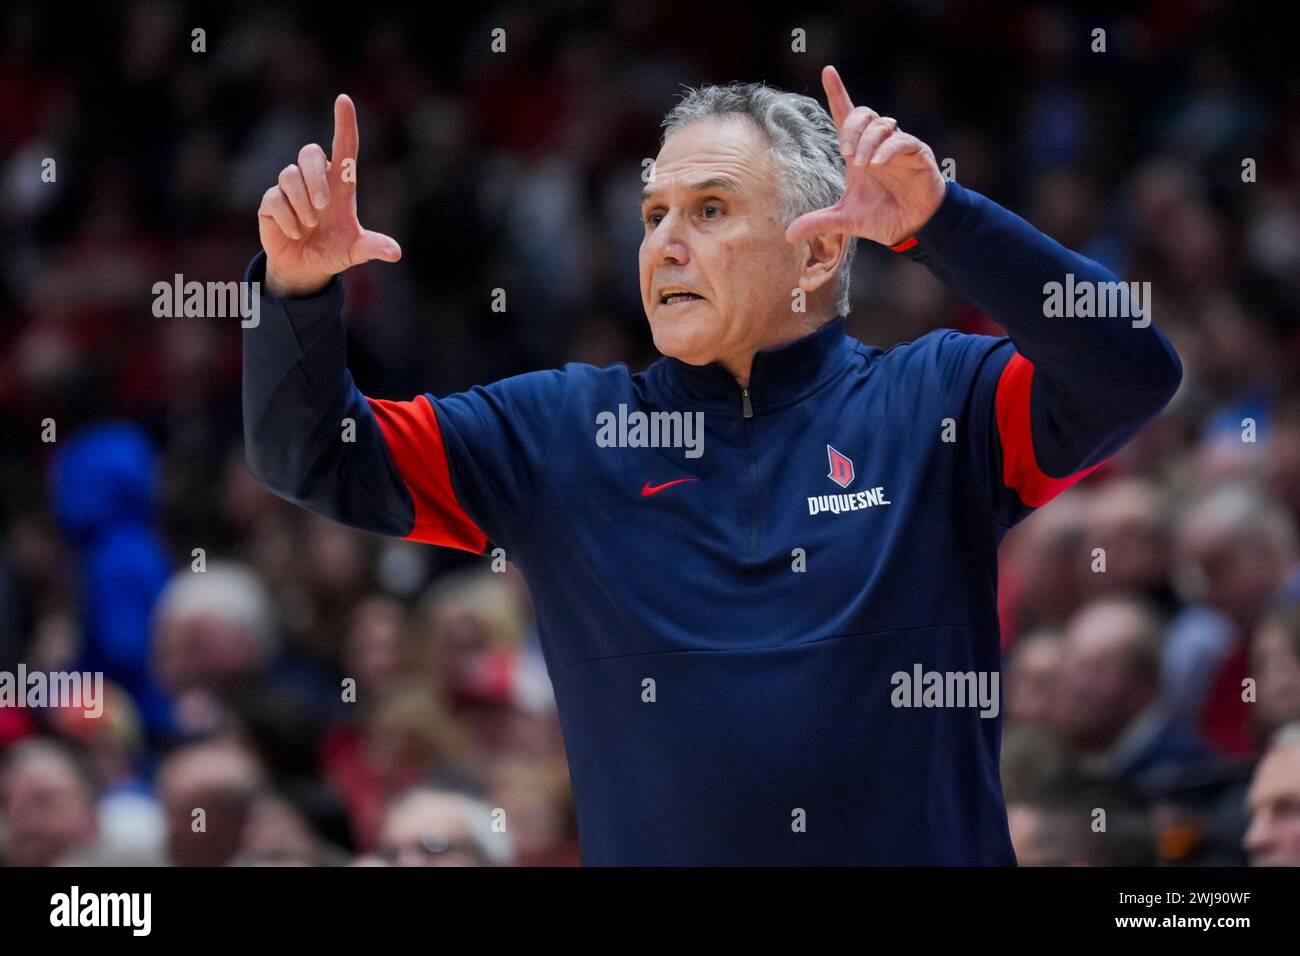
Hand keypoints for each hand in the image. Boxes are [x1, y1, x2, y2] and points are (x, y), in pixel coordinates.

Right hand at [257, 94, 400, 297]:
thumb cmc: (333, 251)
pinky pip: (274, 199)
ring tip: (310, 225)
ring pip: (289, 175)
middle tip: (323, 204)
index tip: (344, 100)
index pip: (344, 147)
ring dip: (302, 203)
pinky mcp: (270, 203)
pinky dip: (287, 218)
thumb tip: (395, 253)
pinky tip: (295, 233)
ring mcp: (290, 189)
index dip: (344, 123)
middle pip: (309, 153)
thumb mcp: (355, 251)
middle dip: (315, 176)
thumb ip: (373, 247)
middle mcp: (314, 181)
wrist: (305, 268)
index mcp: (339, 185)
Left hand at [786, 65, 945, 248]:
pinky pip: (902, 140)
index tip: (828, 71)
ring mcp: (898, 147)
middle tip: (845, 153)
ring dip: (867, 141)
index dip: (837, 93)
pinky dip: (887, 150)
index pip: (846, 115)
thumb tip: (788, 235)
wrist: (912, 228)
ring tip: (862, 165)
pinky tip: (876, 165)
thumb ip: (818, 223)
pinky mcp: (917, 154)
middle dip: (851, 128)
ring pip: (882, 124)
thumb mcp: (845, 220)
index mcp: (858, 152)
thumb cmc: (881, 217)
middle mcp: (877, 144)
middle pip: (863, 114)